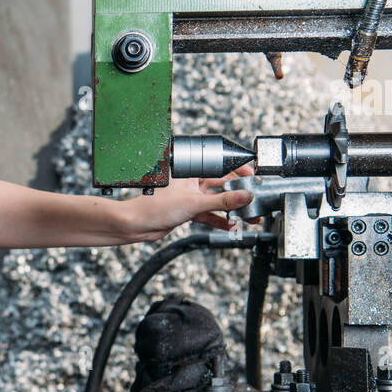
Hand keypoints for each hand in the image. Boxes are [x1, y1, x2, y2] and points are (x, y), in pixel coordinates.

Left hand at [118, 163, 258, 241]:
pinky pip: (210, 214)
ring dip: (232, 210)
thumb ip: (222, 201)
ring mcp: (191, 196)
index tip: (254, 178)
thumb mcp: (194, 203)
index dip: (239, 172)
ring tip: (249, 217)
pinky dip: (220, 220)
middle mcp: (192, 182)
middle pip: (222, 185)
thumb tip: (244, 196)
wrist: (138, 225)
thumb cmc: (155, 207)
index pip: (221, 167)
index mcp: (191, 170)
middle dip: (239, 195)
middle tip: (254, 202)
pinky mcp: (189, 211)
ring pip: (217, 201)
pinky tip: (231, 224)